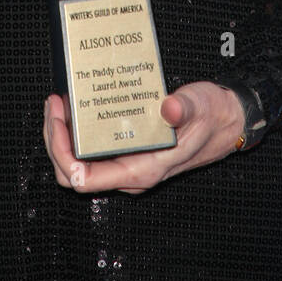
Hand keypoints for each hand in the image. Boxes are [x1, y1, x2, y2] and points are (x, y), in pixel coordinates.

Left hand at [43, 82, 247, 193]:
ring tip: (61, 102)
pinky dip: (77, 132)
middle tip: (55, 104)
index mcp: (142, 170)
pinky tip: (78, 107)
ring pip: (79, 164)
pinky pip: (91, 152)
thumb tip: (169, 108)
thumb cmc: (211, 118)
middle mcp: (130, 173)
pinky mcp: (127, 153)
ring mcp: (127, 164)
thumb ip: (184, 108)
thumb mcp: (199, 106)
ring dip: (63, 136)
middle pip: (73, 173)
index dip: (63, 153)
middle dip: (56, 141)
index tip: (59, 119)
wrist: (226, 123)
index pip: (84, 178)